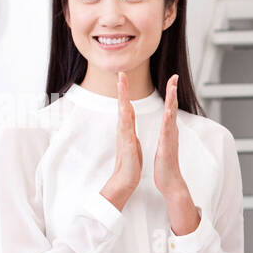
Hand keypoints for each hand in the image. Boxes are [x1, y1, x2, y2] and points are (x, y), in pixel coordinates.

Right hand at [100, 71, 141, 210]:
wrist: (126, 178)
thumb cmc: (130, 159)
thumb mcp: (131, 138)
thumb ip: (128, 126)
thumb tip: (127, 115)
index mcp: (126, 127)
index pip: (125, 105)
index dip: (125, 91)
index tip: (124, 76)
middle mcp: (123, 129)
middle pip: (122, 105)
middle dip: (122, 89)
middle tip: (121, 73)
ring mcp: (124, 136)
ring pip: (123, 114)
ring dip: (123, 100)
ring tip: (122, 87)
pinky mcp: (128, 145)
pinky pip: (128, 131)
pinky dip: (127, 120)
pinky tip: (127, 112)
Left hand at [153, 75, 199, 234]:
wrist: (171, 182)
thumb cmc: (166, 165)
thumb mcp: (165, 144)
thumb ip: (167, 133)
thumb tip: (169, 124)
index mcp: (168, 131)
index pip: (169, 108)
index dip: (170, 93)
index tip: (171, 79)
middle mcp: (171, 133)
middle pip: (172, 108)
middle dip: (173, 92)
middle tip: (174, 77)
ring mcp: (170, 140)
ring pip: (171, 117)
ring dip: (172, 102)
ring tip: (172, 89)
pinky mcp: (167, 148)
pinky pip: (167, 133)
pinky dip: (168, 122)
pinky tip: (167, 113)